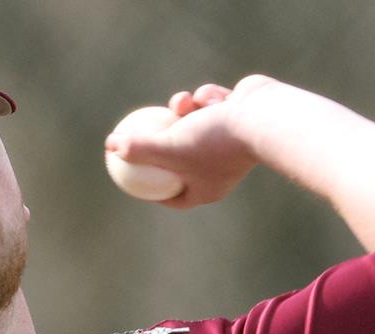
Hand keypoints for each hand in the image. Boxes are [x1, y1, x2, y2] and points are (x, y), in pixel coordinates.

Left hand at [104, 75, 281, 209]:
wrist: (264, 119)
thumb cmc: (216, 139)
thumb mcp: (169, 147)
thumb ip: (139, 149)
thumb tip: (109, 147)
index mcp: (208, 188)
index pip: (173, 196)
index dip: (151, 190)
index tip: (132, 178)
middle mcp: (221, 169)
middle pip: (181, 159)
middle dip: (163, 141)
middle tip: (139, 133)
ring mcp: (231, 144)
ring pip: (194, 124)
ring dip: (184, 110)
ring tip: (182, 102)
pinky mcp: (240, 118)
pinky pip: (212, 107)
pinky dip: (208, 99)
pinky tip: (209, 95)